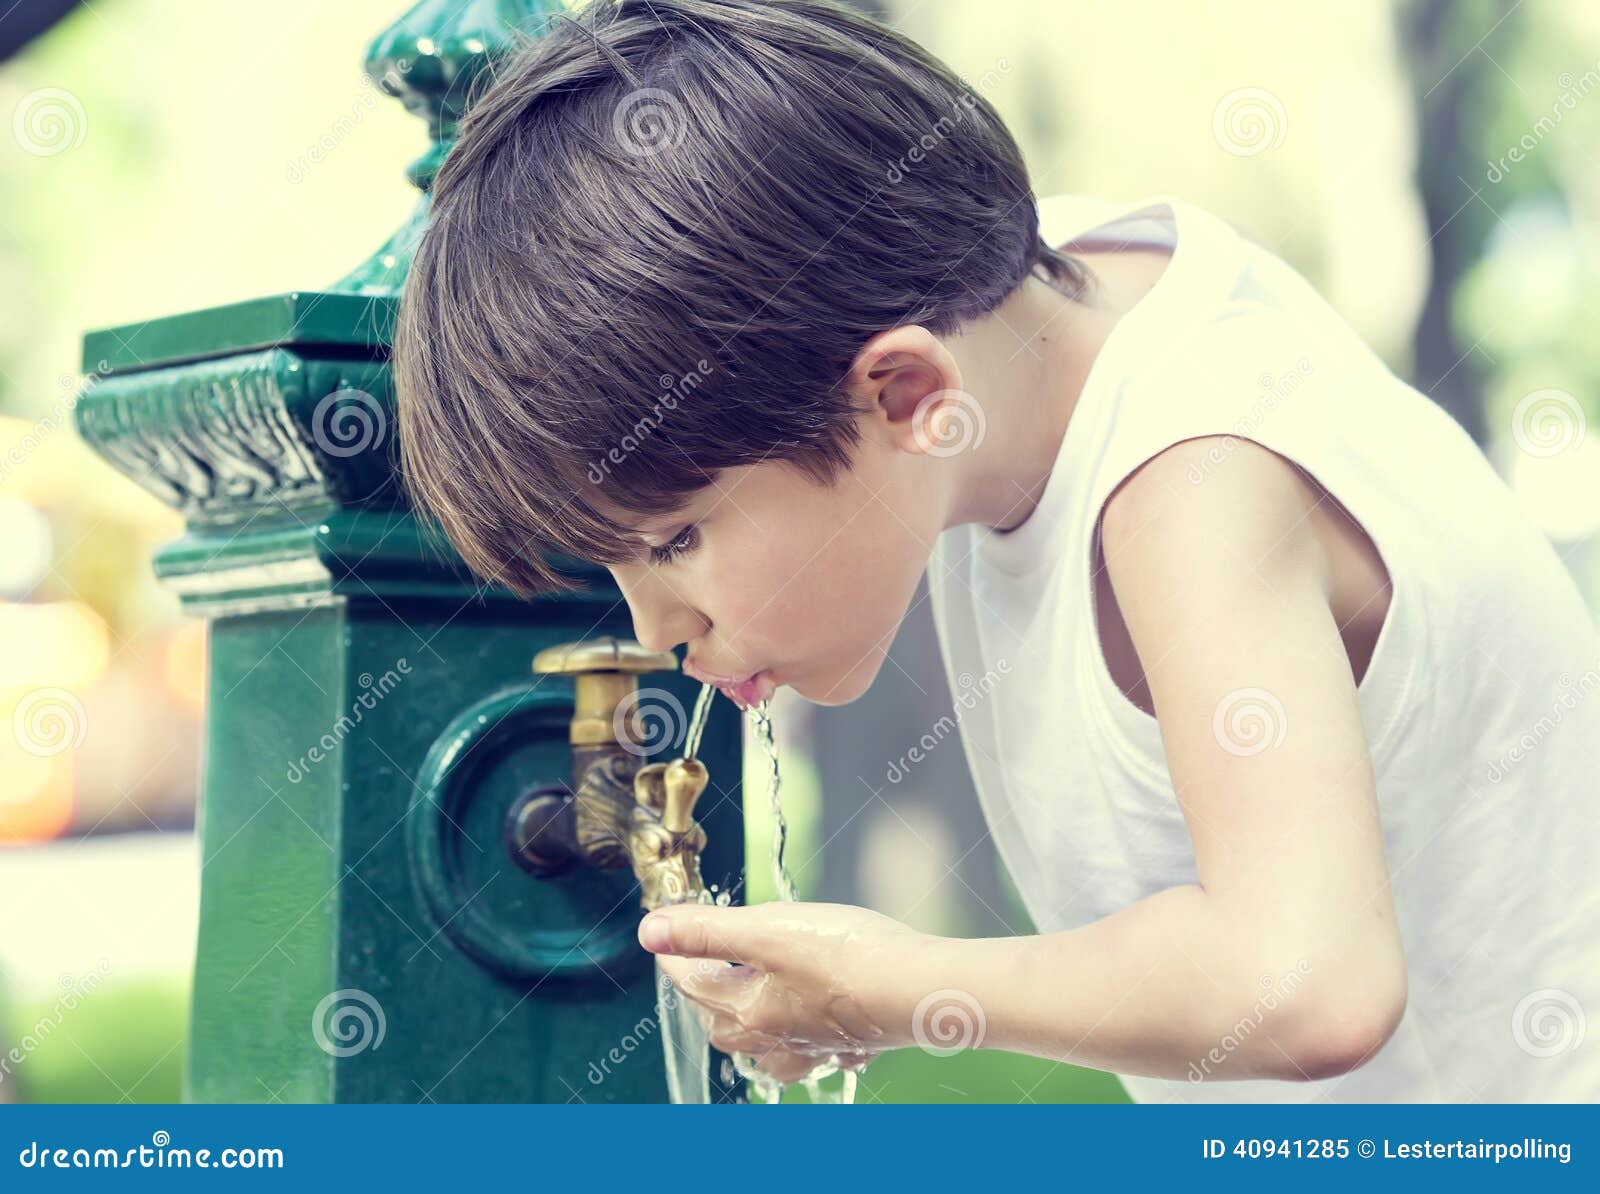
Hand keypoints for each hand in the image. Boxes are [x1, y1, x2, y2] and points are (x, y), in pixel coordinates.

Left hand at [639, 901, 927, 1084]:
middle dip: (711, 994)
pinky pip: (820, 1047)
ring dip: (755, 1026)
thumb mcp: (768, 929)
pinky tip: (818, 1020)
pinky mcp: (854, 1039)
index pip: (695, 983)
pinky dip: (809, 1035)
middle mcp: (780, 1038)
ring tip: (755, 1001)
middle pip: (727, 1023)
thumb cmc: (848, 957)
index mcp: (751, 1012)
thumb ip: (709, 930)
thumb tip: (651, 931)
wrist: (920, 988)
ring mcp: (818, 1044)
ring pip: (770, 1048)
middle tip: (709, 963)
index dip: (676, 953)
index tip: (666, 933)